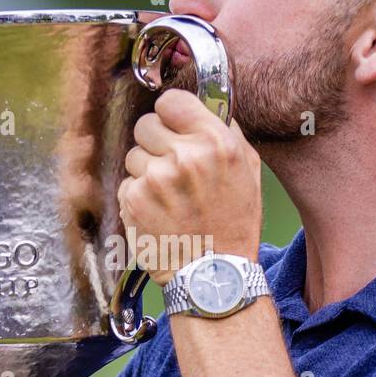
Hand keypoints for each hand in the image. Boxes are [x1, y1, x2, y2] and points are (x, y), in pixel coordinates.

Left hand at [119, 90, 261, 284]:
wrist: (213, 275)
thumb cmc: (234, 223)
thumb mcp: (248, 171)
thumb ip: (226, 133)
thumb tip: (205, 107)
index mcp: (216, 143)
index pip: (172, 101)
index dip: (171, 114)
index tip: (174, 126)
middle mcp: (184, 156)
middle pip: (146, 125)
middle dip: (156, 142)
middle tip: (171, 166)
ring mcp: (155, 178)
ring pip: (134, 154)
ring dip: (146, 170)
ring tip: (169, 196)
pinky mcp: (134, 200)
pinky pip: (127, 182)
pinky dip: (138, 195)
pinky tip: (159, 212)